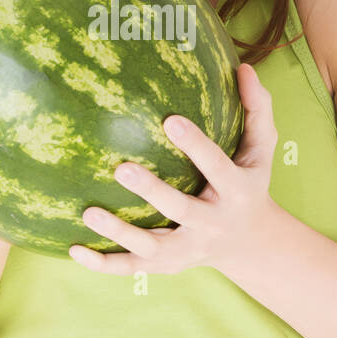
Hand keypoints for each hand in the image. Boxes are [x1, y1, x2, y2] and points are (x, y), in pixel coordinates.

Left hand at [68, 63, 279, 274]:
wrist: (249, 243)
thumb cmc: (248, 180)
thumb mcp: (262, 148)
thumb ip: (257, 109)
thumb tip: (244, 67)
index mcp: (237, 192)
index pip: (218, 167)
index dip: (196, 145)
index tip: (169, 119)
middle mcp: (213, 224)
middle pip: (182, 211)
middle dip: (153, 192)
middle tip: (121, 168)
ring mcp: (188, 250)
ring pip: (152, 247)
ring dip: (120, 232)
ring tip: (88, 211)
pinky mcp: (166, 267)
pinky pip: (131, 269)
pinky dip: (103, 264)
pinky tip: (74, 248)